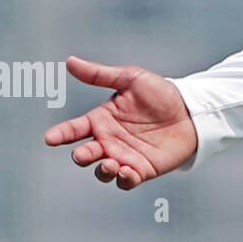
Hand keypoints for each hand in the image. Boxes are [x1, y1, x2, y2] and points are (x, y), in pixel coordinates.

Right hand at [43, 56, 198, 189]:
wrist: (192, 110)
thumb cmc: (161, 94)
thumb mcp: (131, 79)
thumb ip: (100, 74)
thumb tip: (70, 61)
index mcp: (101, 120)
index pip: (74, 129)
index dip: (61, 134)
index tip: (50, 137)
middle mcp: (108, 141)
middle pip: (86, 154)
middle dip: (81, 156)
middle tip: (83, 153)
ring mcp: (123, 157)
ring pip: (103, 171)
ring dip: (102, 170)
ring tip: (109, 163)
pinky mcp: (141, 169)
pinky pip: (126, 180)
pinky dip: (123, 179)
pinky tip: (126, 171)